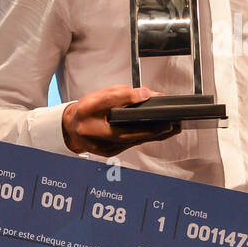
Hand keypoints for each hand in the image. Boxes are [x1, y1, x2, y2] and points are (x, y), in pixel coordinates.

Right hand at [61, 85, 180, 156]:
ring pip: (137, 142)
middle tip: (175, 124)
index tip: (165, 122)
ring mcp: (110, 150)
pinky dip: (145, 136)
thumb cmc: (83, 112)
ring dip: (155, 135)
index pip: (127, 130)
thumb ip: (123, 95)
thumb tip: (146, 94)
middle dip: (157, 132)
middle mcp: (104, 144)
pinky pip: (133, 143)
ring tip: (173, 126)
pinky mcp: (114, 152)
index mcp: (98, 130)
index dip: (148, 127)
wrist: (72, 127)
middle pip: (136, 138)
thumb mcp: (99, 97)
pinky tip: (158, 130)